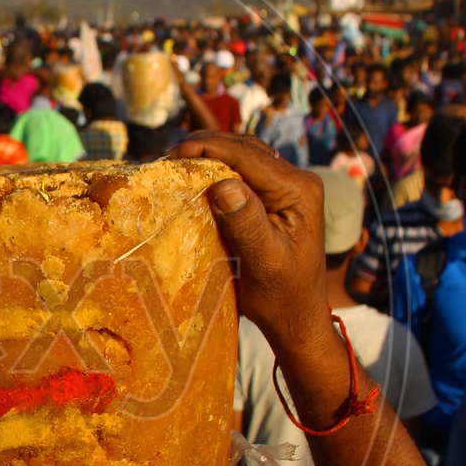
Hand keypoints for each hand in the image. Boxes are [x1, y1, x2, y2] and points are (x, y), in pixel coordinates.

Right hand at [169, 132, 333, 361]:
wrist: (297, 318)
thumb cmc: (283, 297)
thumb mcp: (264, 262)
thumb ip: (247, 223)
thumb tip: (222, 184)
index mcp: (299, 190)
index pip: (248, 156)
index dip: (209, 148)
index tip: (172, 153)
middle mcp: (296, 181)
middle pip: (245, 148)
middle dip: (205, 147)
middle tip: (166, 158)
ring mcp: (286, 188)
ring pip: (242, 156)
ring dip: (209, 156)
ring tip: (175, 164)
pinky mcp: (274, 198)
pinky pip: (243, 172)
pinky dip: (216, 170)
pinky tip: (194, 177)